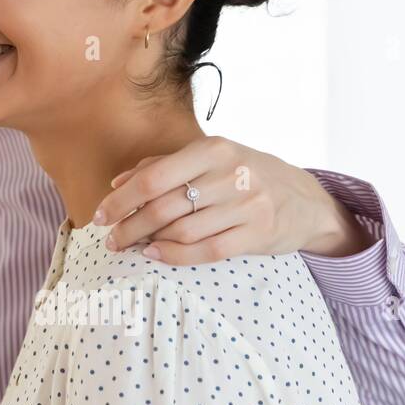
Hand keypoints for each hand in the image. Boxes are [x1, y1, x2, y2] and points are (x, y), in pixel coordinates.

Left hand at [94, 136, 372, 264]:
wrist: (305, 199)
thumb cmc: (242, 174)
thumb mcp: (208, 158)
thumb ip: (161, 166)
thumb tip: (116, 183)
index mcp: (212, 149)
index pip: (154, 178)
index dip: (121, 200)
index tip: (99, 216)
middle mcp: (231, 175)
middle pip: (164, 207)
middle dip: (129, 227)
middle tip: (111, 240)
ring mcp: (248, 206)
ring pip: (182, 231)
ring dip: (149, 242)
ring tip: (132, 246)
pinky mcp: (258, 235)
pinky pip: (206, 251)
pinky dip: (175, 255)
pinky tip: (155, 254)